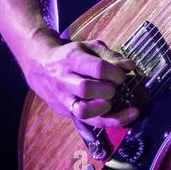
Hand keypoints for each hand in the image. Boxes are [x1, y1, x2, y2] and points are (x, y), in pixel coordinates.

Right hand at [21, 31, 139, 127]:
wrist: (40, 67)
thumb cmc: (71, 56)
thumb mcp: (89, 48)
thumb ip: (110, 55)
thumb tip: (130, 66)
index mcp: (71, 60)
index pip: (96, 68)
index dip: (115, 73)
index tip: (123, 74)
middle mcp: (64, 80)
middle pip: (86, 89)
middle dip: (108, 90)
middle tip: (116, 87)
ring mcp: (64, 99)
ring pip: (83, 111)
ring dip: (104, 109)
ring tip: (113, 101)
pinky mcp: (66, 112)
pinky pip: (88, 122)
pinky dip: (108, 121)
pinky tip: (124, 118)